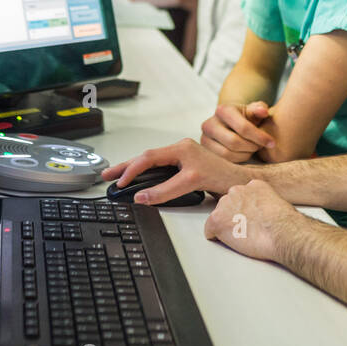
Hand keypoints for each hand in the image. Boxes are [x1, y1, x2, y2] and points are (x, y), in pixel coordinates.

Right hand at [102, 138, 246, 204]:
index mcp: (181, 148)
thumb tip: (143, 197)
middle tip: (107, 176)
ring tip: (116, 176)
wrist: (239, 180)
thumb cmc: (223, 177)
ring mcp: (182, 155)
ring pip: (151, 161)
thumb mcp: (191, 183)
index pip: (148, 158)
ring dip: (133, 169)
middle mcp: (180, 149)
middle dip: (125, 167)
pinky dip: (145, 172)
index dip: (132, 171)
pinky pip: (159, 166)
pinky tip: (138, 177)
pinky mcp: (185, 164)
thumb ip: (165, 191)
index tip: (122, 183)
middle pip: (145, 157)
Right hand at [201, 101, 274, 162]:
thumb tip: (263, 111)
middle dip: (251, 147)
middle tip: (260, 147)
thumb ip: (260, 109)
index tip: (272, 143)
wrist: (230, 124)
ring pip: (227, 154)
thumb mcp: (254, 111)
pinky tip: (245, 154)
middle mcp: (209, 124)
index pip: (243, 127)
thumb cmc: (247, 118)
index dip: (259, 137)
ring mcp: (204, 139)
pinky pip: (223, 162)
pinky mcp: (204, 152)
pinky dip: (237, 160)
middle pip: (234, 142)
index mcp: (223, 110)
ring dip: (245, 155)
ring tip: (252, 149)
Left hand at [204, 179, 299, 261]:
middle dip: (233, 218)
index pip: (240, 197)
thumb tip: (262, 214)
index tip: (249, 219)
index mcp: (253, 185)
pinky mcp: (217, 219)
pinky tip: (232, 241)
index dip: (244, 211)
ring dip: (226, 227)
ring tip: (242, 236)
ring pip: (218, 217)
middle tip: (245, 230)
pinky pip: (210, 231)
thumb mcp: (277, 204)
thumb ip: (263, 204)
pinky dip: (217, 238)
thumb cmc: (285, 224)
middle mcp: (237, 190)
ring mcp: (225, 204)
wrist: (282, 232)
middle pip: (227, 205)